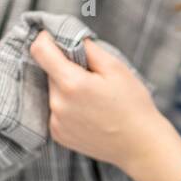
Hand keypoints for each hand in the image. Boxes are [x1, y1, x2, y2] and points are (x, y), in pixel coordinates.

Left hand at [28, 29, 180, 180]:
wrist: (140, 145)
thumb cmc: (133, 105)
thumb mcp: (116, 67)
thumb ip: (87, 48)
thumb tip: (68, 36)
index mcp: (71, 83)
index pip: (40, 50)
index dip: (46, 38)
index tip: (56, 37)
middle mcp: (57, 104)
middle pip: (49, 72)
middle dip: (65, 67)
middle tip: (92, 76)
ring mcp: (56, 122)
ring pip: (53, 92)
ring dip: (67, 88)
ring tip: (94, 98)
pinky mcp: (58, 135)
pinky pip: (56, 110)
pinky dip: (68, 106)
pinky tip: (89, 113)